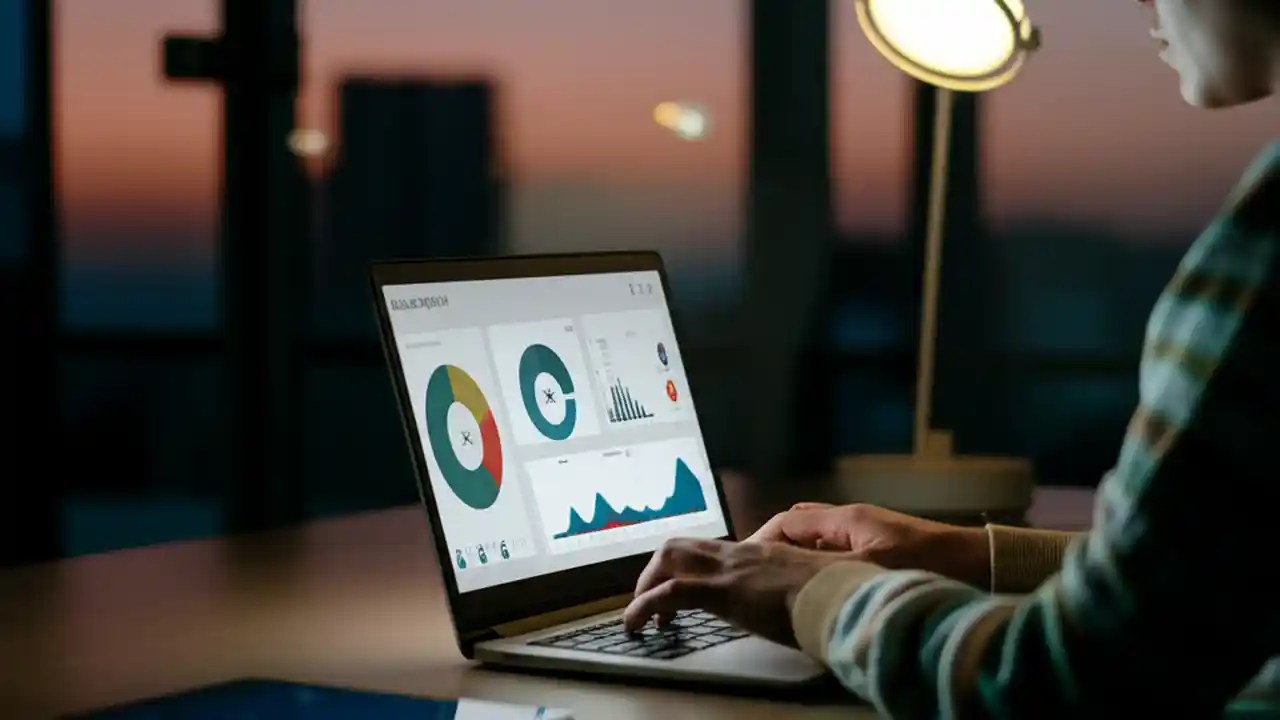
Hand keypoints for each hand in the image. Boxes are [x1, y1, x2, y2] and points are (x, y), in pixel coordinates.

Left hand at [621, 538, 847, 645]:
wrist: (845, 597)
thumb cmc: (839, 595)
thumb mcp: (815, 585)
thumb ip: (798, 587)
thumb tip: (798, 600)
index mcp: (760, 552)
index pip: (712, 550)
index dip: (689, 568)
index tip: (683, 596)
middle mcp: (740, 554)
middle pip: (680, 546)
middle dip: (656, 571)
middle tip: (651, 603)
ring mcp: (729, 570)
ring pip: (669, 558)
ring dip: (646, 586)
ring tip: (641, 617)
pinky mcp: (722, 593)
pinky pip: (669, 594)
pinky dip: (644, 608)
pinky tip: (637, 626)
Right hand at [746, 502, 990, 587]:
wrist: (976, 563)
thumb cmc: (925, 563)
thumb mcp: (871, 568)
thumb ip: (828, 567)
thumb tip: (787, 572)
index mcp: (844, 518)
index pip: (786, 522)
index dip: (761, 541)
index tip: (746, 563)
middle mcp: (850, 518)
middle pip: (797, 524)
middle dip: (773, 544)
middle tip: (759, 572)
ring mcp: (865, 530)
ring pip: (815, 535)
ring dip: (795, 552)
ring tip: (781, 579)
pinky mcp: (878, 544)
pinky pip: (832, 547)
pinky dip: (816, 559)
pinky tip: (817, 582)